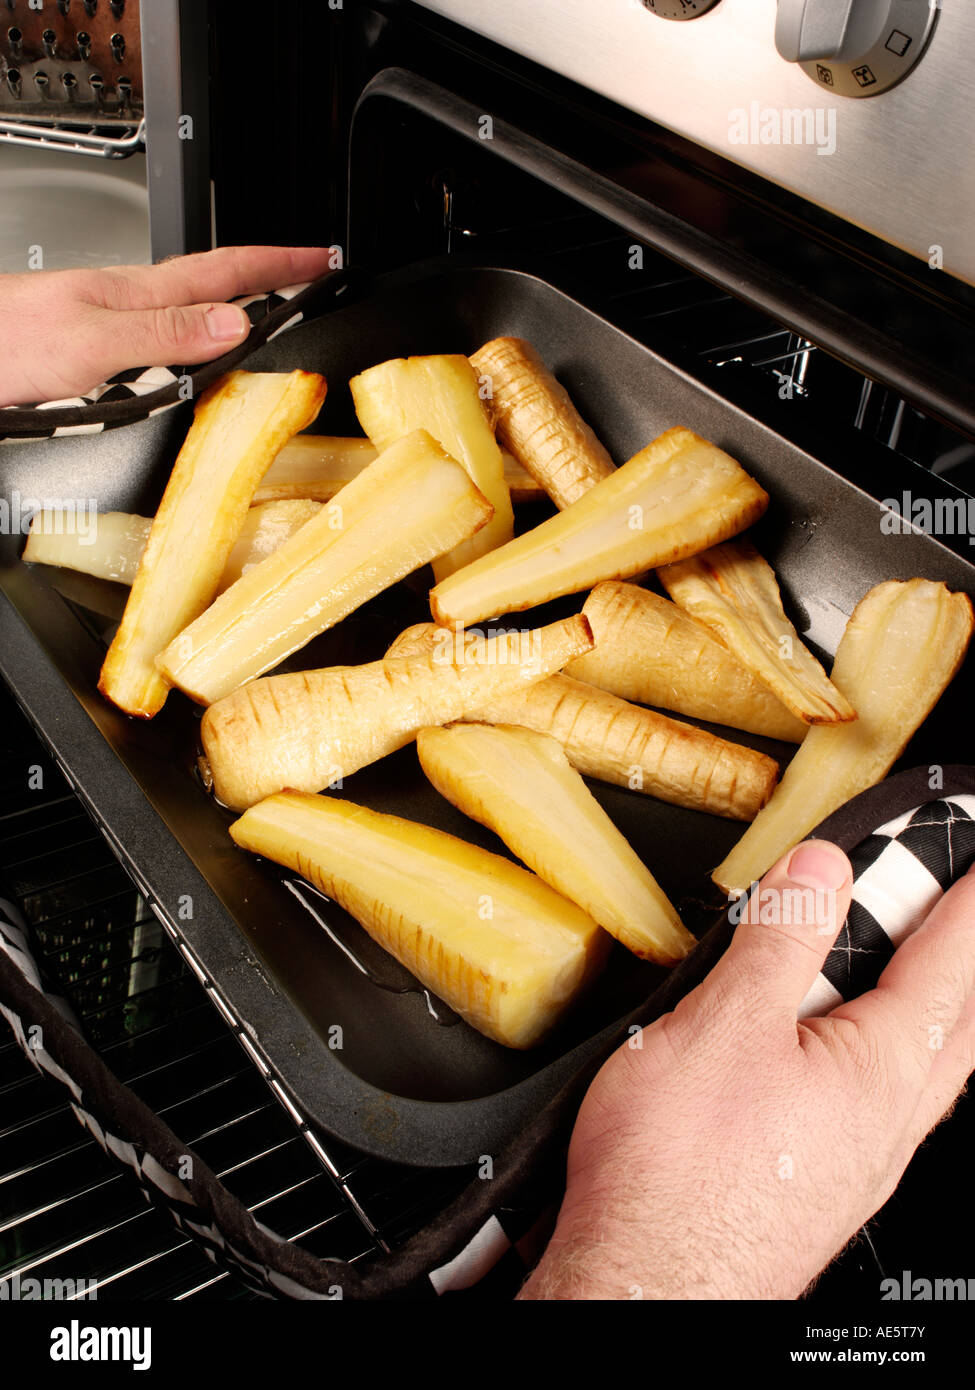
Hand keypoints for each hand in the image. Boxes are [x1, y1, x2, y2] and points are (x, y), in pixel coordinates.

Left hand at [0, 245, 338, 407]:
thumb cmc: (6, 342)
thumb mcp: (94, 341)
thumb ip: (167, 332)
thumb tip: (237, 322)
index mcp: (139, 295)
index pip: (227, 271)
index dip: (280, 265)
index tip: (323, 259)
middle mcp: (129, 305)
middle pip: (216, 285)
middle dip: (270, 280)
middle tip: (313, 279)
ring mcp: (113, 324)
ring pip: (192, 312)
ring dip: (237, 307)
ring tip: (274, 310)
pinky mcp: (96, 351)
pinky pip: (167, 341)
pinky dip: (200, 340)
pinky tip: (201, 351)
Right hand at [519, 839, 974, 1299]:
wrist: (648, 1287)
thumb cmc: (678, 1176)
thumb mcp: (726, 1024)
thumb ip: (783, 938)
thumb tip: (821, 869)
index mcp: (879, 1066)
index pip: (948, 962)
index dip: (967, 902)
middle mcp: (889, 1117)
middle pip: (961, 1020)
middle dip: (971, 956)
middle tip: (971, 909)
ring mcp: (864, 1157)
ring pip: (931, 1067)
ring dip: (942, 1008)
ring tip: (931, 972)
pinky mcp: (828, 1182)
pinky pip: (891, 1100)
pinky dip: (895, 1052)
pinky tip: (859, 1060)